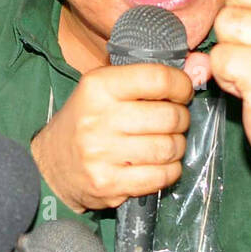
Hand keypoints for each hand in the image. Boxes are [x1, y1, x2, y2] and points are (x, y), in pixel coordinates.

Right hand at [31, 63, 192, 211]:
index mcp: (98, 87)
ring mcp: (103, 154)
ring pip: (169, 148)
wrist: (50, 164)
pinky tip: (161, 164)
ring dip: (177, 146)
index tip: (183, 92)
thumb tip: (201, 67)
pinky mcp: (109, 184)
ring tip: (167, 143)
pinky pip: (161, 177)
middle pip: (169, 116)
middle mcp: (99, 118)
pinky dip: (170, 170)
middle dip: (182, 119)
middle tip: (175, 121)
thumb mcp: (103, 88)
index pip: (157, 78)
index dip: (181, 85)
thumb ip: (145, 77)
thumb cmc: (86, 120)